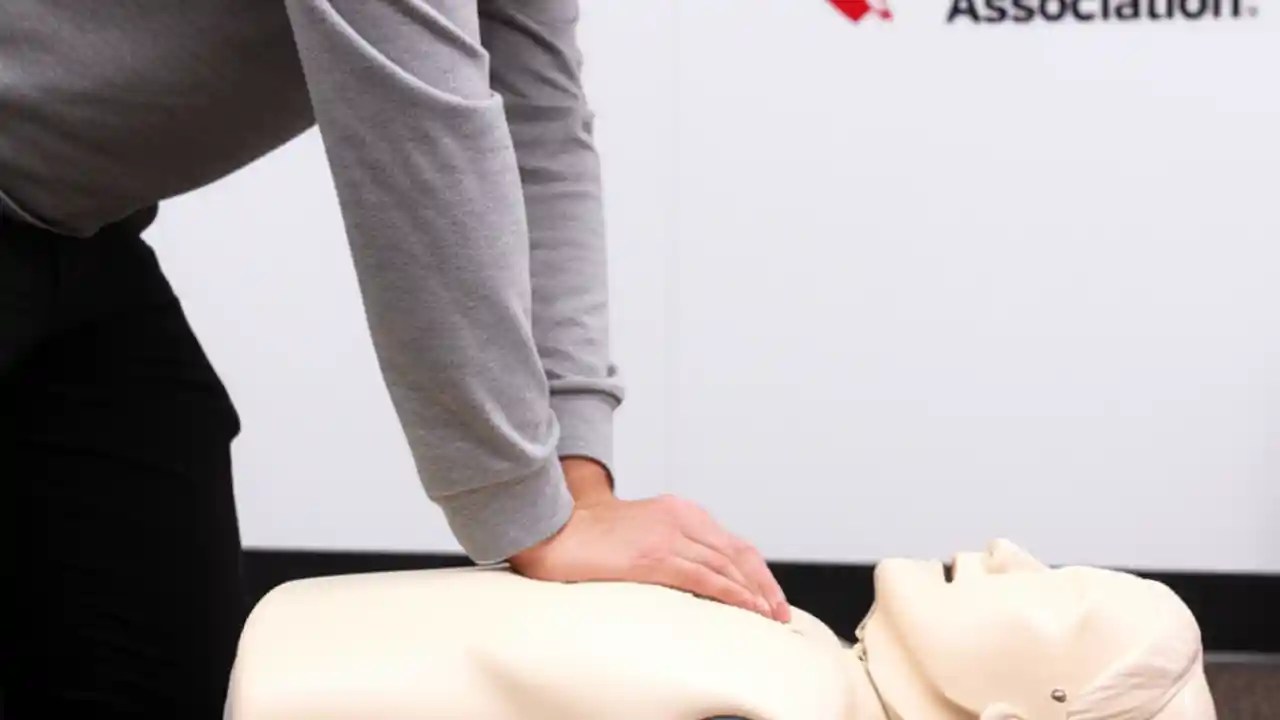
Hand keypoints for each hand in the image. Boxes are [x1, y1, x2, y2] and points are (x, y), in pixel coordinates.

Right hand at [509, 461, 790, 622]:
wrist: (555, 529)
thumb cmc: (594, 537)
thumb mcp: (643, 532)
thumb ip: (671, 546)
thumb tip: (699, 579)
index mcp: (680, 510)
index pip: (733, 544)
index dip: (758, 573)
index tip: (772, 599)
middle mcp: (680, 518)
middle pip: (738, 554)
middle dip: (764, 586)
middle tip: (781, 614)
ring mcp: (668, 536)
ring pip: (727, 566)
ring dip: (754, 594)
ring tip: (770, 617)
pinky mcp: (653, 558)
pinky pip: (704, 577)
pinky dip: (732, 594)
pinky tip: (748, 609)